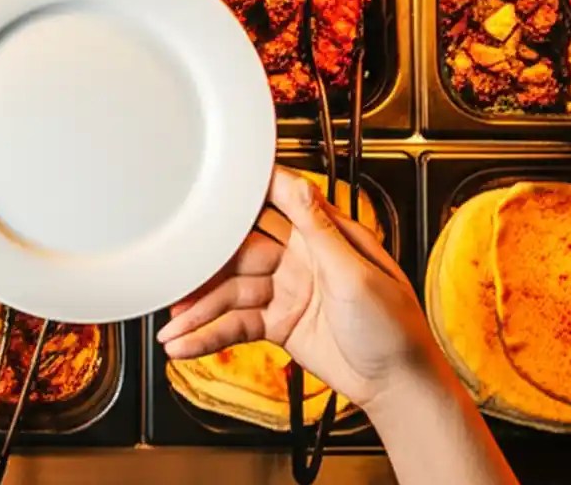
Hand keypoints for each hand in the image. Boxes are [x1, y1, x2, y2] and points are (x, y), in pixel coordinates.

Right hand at [156, 166, 436, 409]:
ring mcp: (287, 292)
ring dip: (200, 310)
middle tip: (172, 268)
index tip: (210, 185)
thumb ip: (321, 232)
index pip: (280, 203)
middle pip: (241, 253)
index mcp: (326, 237)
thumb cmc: (396, 329)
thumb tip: (301, 186)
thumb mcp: (358, 275)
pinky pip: (237, 325)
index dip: (246, 193)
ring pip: (232, 293)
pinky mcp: (278, 324)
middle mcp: (302, 259)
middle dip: (206, 263)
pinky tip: (188, 342)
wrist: (399, 385)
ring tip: (171, 326)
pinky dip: (210, 335)